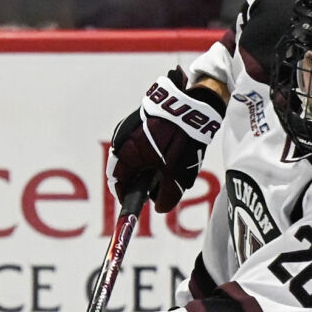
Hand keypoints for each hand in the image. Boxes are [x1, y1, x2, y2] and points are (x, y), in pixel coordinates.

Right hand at [108, 67, 225, 213]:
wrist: (194, 104)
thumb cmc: (180, 142)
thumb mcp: (176, 176)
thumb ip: (166, 197)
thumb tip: (159, 207)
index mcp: (125, 154)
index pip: (118, 182)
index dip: (127, 196)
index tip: (138, 203)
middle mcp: (122, 139)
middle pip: (126, 168)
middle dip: (140, 179)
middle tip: (158, 186)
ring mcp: (131, 125)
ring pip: (135, 153)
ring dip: (147, 163)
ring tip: (170, 166)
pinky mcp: (142, 116)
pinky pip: (143, 139)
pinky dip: (152, 149)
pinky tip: (172, 149)